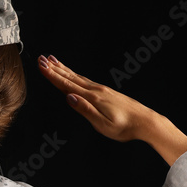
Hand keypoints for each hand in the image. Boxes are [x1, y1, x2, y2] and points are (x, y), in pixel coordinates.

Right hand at [37, 55, 186, 164]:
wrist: (145, 121)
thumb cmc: (124, 127)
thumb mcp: (103, 124)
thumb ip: (85, 110)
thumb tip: (69, 97)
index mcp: (92, 98)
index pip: (67, 85)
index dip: (52, 76)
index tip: (41, 66)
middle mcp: (96, 90)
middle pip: (70, 77)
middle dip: (54, 68)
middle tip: (41, 58)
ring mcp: (101, 90)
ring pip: (77, 77)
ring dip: (63, 69)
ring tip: (52, 60)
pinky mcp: (106, 92)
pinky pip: (85, 80)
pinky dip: (74, 75)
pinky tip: (71, 74)